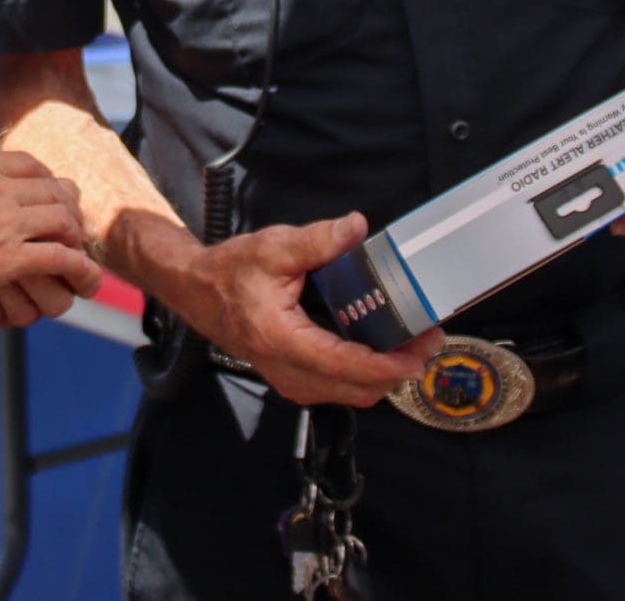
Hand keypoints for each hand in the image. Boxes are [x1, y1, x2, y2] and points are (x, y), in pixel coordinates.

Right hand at [0, 152, 100, 325]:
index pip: (27, 163)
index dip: (47, 180)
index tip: (53, 197)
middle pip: (52, 188)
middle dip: (69, 209)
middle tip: (75, 230)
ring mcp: (0, 222)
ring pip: (63, 219)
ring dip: (77, 240)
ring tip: (80, 258)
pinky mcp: (6, 259)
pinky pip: (61, 258)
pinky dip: (80, 271)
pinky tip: (85, 284)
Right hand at [160, 214, 439, 407]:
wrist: (197, 292)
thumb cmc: (230, 272)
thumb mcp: (273, 247)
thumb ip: (318, 241)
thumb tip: (356, 229)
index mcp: (281, 340)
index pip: (345, 366)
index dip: (389, 364)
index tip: (420, 351)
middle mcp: (286, 370)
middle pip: (356, 390)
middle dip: (397, 370)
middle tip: (427, 339)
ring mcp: (289, 380)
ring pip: (349, 394)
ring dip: (383, 374)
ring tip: (409, 341)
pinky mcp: (293, 379)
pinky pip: (338, 389)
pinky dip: (364, 374)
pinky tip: (379, 346)